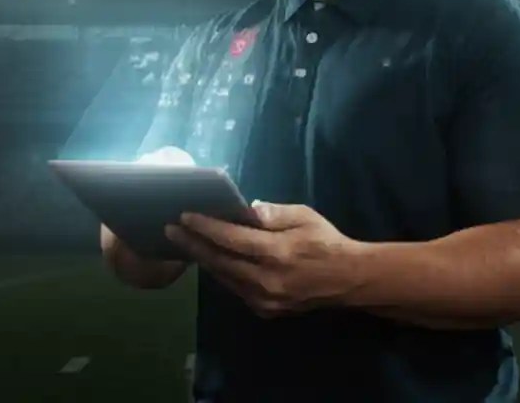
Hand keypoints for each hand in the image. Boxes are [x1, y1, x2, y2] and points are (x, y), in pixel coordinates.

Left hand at [164, 202, 359, 318]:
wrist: (349, 280)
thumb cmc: (327, 242)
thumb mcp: (304, 216)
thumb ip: (273, 214)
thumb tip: (246, 210)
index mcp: (276, 252)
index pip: (232, 239)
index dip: (206, 227)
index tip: (185, 217)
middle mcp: (266, 279)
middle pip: (220, 261)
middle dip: (193, 244)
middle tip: (170, 230)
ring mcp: (264, 299)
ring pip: (224, 278)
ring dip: (203, 260)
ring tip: (185, 244)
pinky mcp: (265, 309)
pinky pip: (236, 289)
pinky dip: (221, 273)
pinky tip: (211, 261)